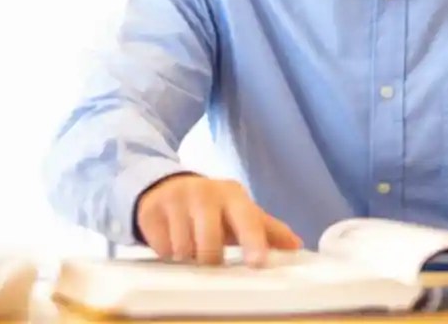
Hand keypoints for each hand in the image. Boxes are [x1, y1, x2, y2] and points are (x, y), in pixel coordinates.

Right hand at [135, 174, 302, 265]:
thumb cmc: (212, 207)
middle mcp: (204, 193)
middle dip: (210, 258)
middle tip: (210, 257)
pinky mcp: (150, 211)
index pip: (247, 219)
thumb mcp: (239, 212)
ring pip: (183, 250)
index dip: (253, 241)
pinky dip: (166, 251)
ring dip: (186, 255)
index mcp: (232, 195)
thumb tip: (296, 246)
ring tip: (189, 243)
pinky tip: (170, 238)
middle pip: (209, 244)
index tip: (257, 262)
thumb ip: (266, 229)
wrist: (166, 185)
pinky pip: (161, 248)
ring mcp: (175, 200)